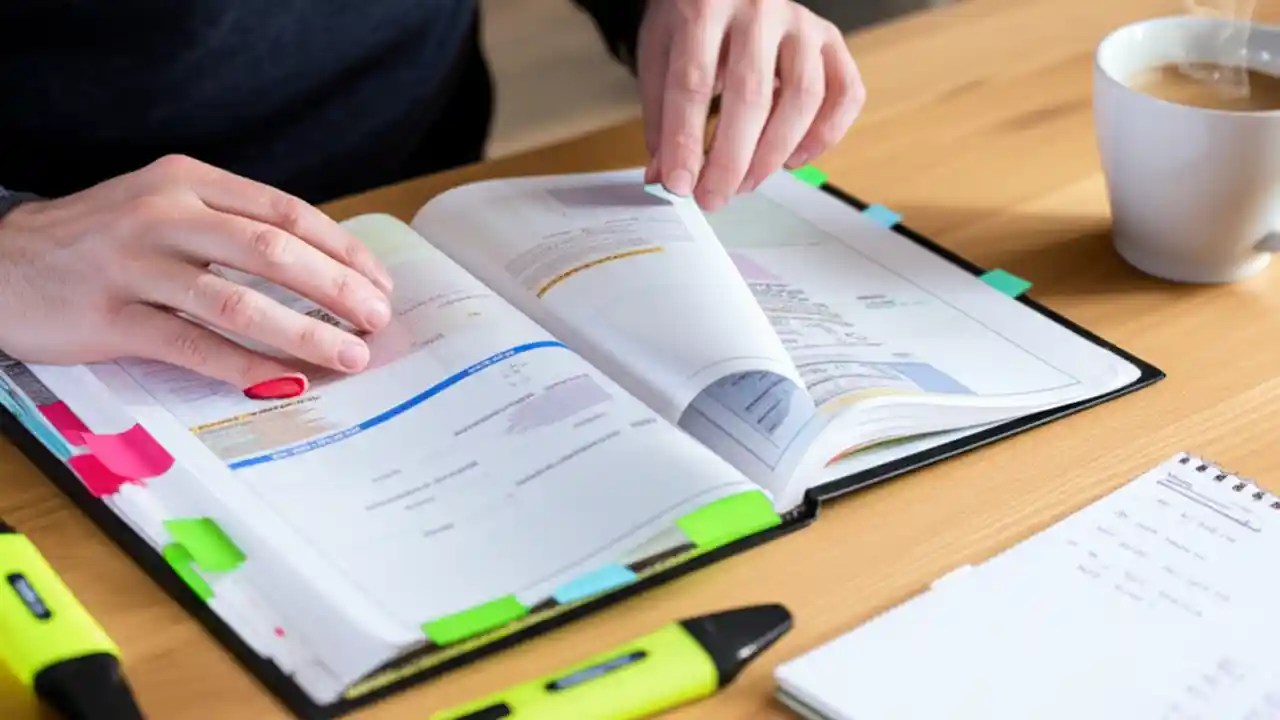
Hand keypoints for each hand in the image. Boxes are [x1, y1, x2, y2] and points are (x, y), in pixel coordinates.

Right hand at [0, 155, 394, 395]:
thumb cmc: (98, 241)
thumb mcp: (163, 210)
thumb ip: (229, 227)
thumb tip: (318, 270)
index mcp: (187, 182)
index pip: (285, 212)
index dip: (341, 249)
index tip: (379, 283)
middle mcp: (163, 214)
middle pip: (272, 251)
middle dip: (337, 288)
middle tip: (378, 320)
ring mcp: (133, 265)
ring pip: (237, 300)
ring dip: (303, 331)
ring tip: (347, 355)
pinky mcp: (108, 316)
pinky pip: (190, 344)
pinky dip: (243, 365)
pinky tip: (282, 381)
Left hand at [637, 0, 865, 210]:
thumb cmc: (693, 25)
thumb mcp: (661, 58)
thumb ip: (662, 117)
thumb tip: (667, 179)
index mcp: (704, 7)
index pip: (694, 82)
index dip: (686, 140)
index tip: (679, 185)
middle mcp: (759, 9)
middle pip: (751, 94)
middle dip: (731, 160)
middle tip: (713, 198)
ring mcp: (802, 23)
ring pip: (804, 97)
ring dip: (774, 154)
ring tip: (746, 184)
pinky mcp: (831, 40)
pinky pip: (845, 94)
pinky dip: (824, 136)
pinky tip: (792, 159)